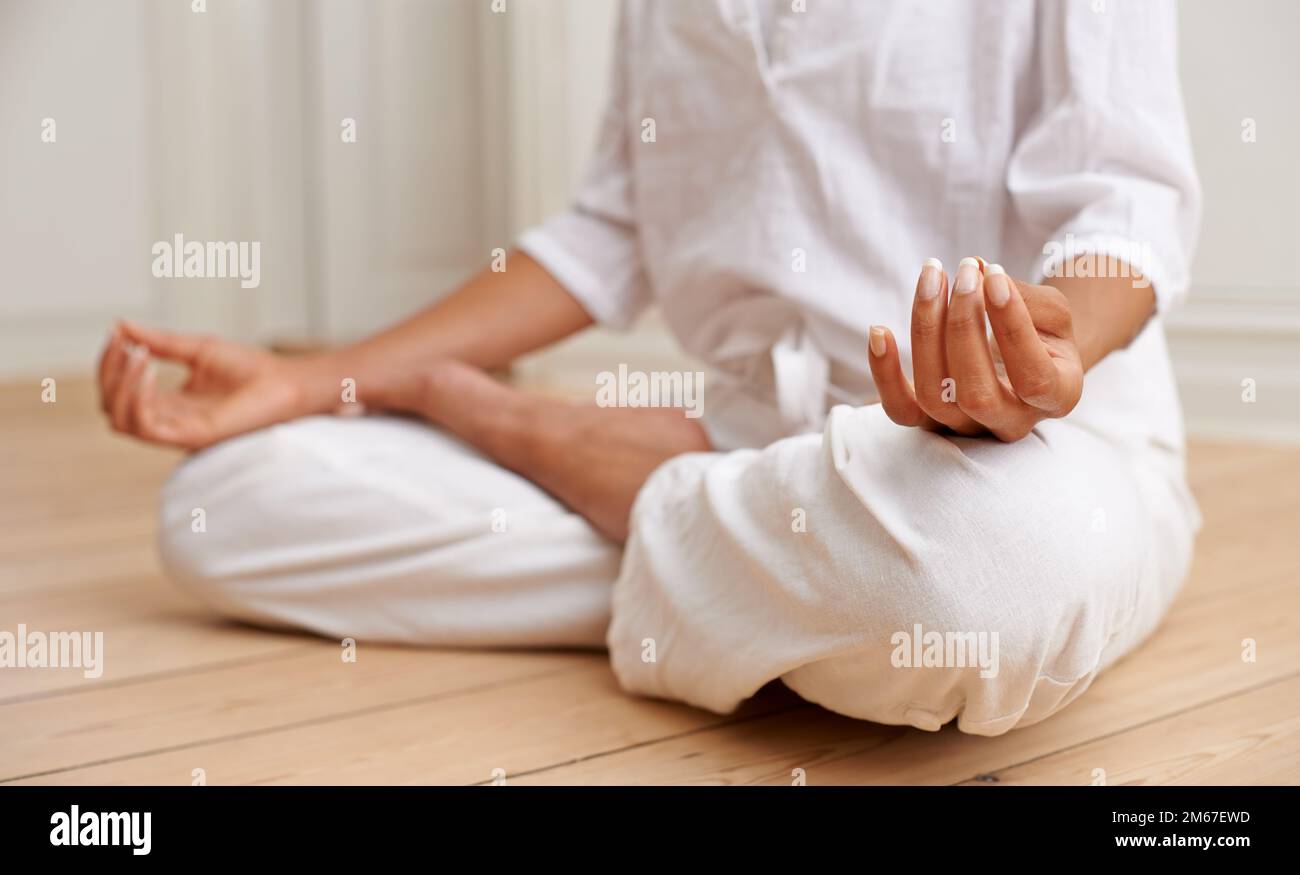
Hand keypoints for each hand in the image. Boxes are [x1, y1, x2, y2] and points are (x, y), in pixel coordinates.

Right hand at [97, 321, 315, 449]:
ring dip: (119, 386)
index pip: (118, 392)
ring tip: (136, 355)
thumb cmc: (251, 368)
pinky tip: (148, 371)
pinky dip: (138, 399)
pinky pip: (148, 427)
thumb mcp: (196, 348)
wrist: (286, 380)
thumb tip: (120, 325)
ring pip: (121, 421)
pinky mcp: (194, 436)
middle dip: (109, 374)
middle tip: (124, 344)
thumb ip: (159, 341)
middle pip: (112, 408)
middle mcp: (169, 420)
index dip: (110, 364)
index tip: (116, 333)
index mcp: (168, 403)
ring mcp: (179, 431)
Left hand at [867, 257, 1083, 441]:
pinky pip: (900, 410)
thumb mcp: (1053, 312)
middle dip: (962, 326)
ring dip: (926, 331)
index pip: (1033, 376)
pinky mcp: (930, 421)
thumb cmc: (1042, 332)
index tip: (994, 275)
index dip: (1011, 325)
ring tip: (932, 278)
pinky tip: (879, 331)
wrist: (1024, 358)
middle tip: (964, 272)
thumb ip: (1024, 297)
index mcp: (1057, 396)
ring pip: (934, 396)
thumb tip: (977, 272)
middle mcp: (1012, 421)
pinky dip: (884, 374)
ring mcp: (968, 426)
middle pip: (975, 393)